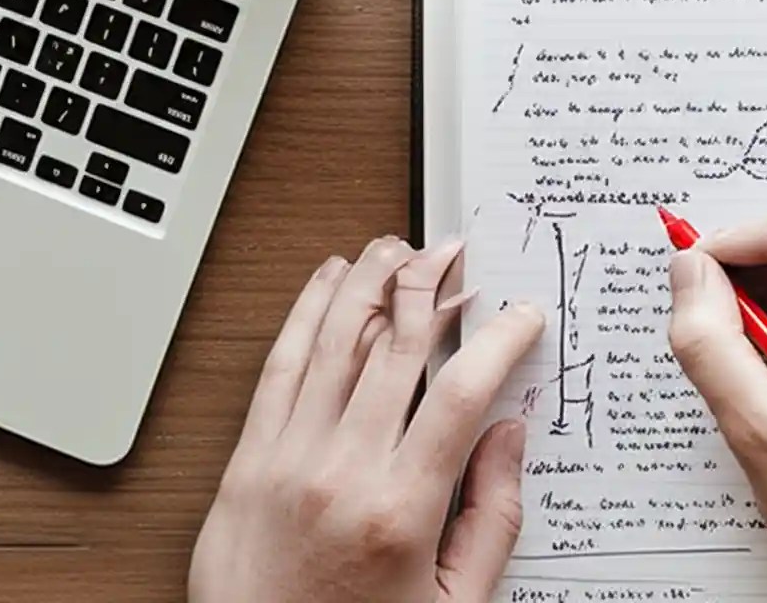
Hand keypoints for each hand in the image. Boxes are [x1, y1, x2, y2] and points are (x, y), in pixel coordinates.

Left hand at [188, 237, 544, 602]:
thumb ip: (492, 519)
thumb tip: (508, 436)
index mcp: (402, 510)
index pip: (461, 392)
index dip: (498, 339)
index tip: (520, 315)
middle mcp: (342, 470)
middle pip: (397, 345)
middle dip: (432, 284)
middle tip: (454, 253)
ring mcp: (288, 458)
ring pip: (336, 339)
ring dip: (370, 281)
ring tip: (397, 247)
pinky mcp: (247, 459)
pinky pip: (279, 365)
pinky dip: (305, 313)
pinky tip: (329, 281)